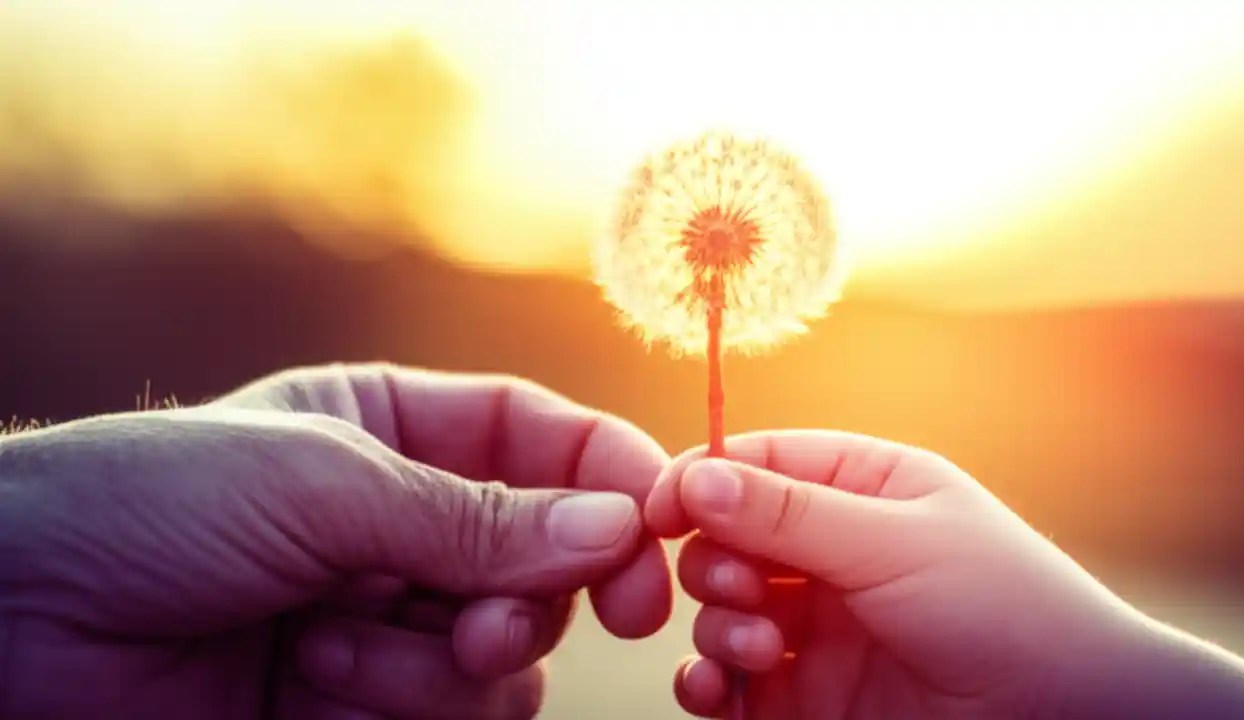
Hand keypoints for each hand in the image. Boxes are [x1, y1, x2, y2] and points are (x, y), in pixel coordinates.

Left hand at [0, 364, 671, 718]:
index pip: (539, 438)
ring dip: (447, 660)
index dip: (607, 475)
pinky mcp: (356, 699)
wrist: (9, 619)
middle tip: (492, 625)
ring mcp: (384, 610)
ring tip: (343, 647)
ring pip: (508, 649)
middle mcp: (401, 519)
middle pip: (544, 555)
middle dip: (530, 595)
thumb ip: (478, 516)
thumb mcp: (326, 485)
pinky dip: (402, 703)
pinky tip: (311, 677)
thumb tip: (620, 524)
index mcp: (393, 429)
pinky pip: (452, 712)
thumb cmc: (152, 506)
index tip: (659, 529)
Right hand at [643, 431, 1180, 718]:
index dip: (700, 482)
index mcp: (860, 487)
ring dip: (719, 628)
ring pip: (719, 612)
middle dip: (716, 565)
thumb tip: (693, 476)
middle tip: (742, 593)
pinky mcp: (808, 695)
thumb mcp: (896, 544)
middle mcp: (830, 552)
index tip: (659, 514)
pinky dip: (709, 683)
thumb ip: (789, 514)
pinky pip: (730, 681)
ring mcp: (817, 626)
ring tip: (762, 651)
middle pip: (724, 539)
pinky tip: (718, 692)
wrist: (1070, 719)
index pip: (756, 463)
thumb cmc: (1006, 607)